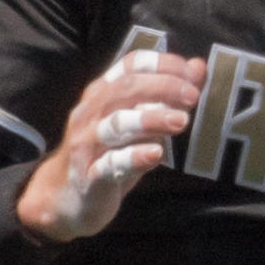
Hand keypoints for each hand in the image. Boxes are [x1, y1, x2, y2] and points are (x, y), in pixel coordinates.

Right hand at [19, 48, 202, 242]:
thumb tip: (199, 67)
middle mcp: (92, 112)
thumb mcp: (140, 124)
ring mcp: (87, 144)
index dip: (162, 64)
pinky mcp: (90, 176)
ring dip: (150, 120)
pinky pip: (111, 163)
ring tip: (180, 121)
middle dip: (162, 88)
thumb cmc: (109, 155)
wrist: (66, 199)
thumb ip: (168, 97)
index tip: (193, 73)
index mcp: (103, 93)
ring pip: (117, 124)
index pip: (131, 66)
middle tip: (192, 96)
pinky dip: (134, 157)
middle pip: (125, 89)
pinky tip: (156, 154)